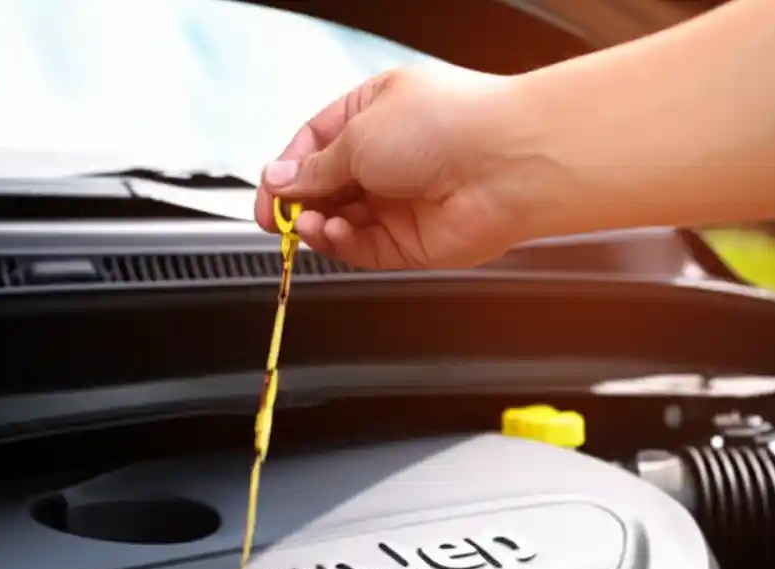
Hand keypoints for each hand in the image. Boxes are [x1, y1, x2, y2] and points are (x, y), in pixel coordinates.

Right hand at [253, 66, 528, 269]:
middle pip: (325, 187)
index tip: (266, 194)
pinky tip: (330, 234)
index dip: (286, 171)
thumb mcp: (359, 135)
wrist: (508, 164)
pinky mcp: (411, 241)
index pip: (314, 144)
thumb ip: (315, 167)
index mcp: (375, 112)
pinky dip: (341, 244)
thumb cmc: (448, 127)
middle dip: (298, 202)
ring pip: (341, 222)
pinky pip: (363, 248)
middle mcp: (389, 156)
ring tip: (307, 223)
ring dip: (317, 225)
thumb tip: (279, 179)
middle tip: (276, 217)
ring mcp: (401, 200)